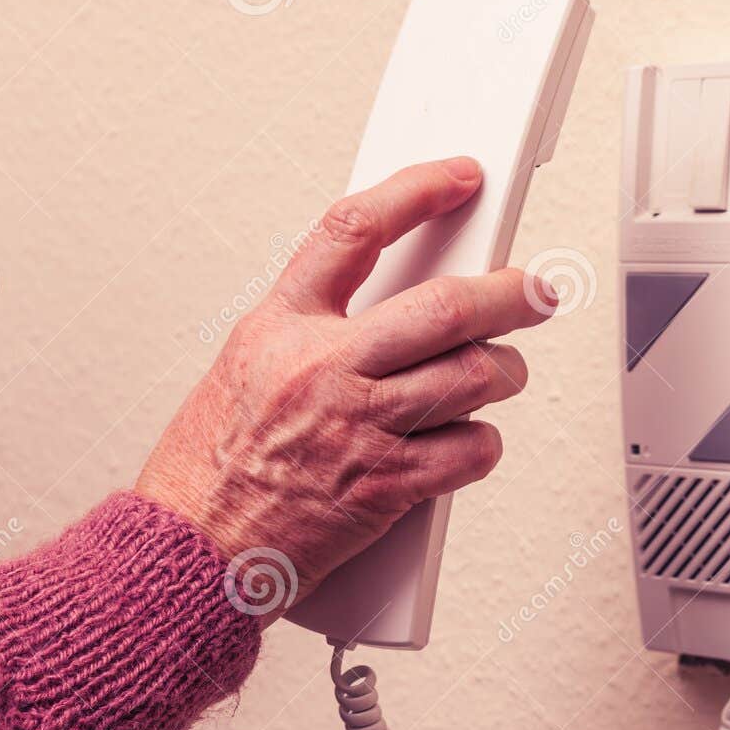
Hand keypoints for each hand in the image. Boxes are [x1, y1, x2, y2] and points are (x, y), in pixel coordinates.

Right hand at [135, 156, 556, 623]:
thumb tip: (389, 307)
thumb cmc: (210, 470)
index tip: (456, 179)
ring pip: (475, 375)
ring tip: (503, 373)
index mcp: (281, 327)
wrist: (193, 549)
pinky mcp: (386, 487)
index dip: (416, 193)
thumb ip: (313, 333)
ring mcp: (360, 427)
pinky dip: (484, 444)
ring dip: (506, 373)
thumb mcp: (246, 368)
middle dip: (511, 294)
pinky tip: (470, 442)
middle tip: (536, 290)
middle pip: (446, 306)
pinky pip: (471, 450)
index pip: (354, 230)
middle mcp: (324, 368)